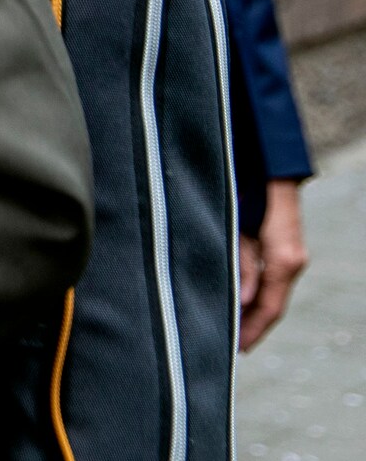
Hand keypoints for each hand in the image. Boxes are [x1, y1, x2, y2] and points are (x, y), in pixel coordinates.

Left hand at [239, 177, 307, 348]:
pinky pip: (266, 278)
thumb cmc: (248, 190)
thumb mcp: (239, 228)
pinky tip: (236, 302)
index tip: (236, 350)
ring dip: (248, 312)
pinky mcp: (279, 247)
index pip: (270, 307)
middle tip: (228, 348)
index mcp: (283, 259)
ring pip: (267, 293)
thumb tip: (244, 300)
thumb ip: (243, 262)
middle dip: (250, 327)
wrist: (270, 165)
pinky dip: (251, 293)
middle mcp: (289, 260)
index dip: (253, 330)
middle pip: (270, 305)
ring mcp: (287, 254)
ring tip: (225, 330)